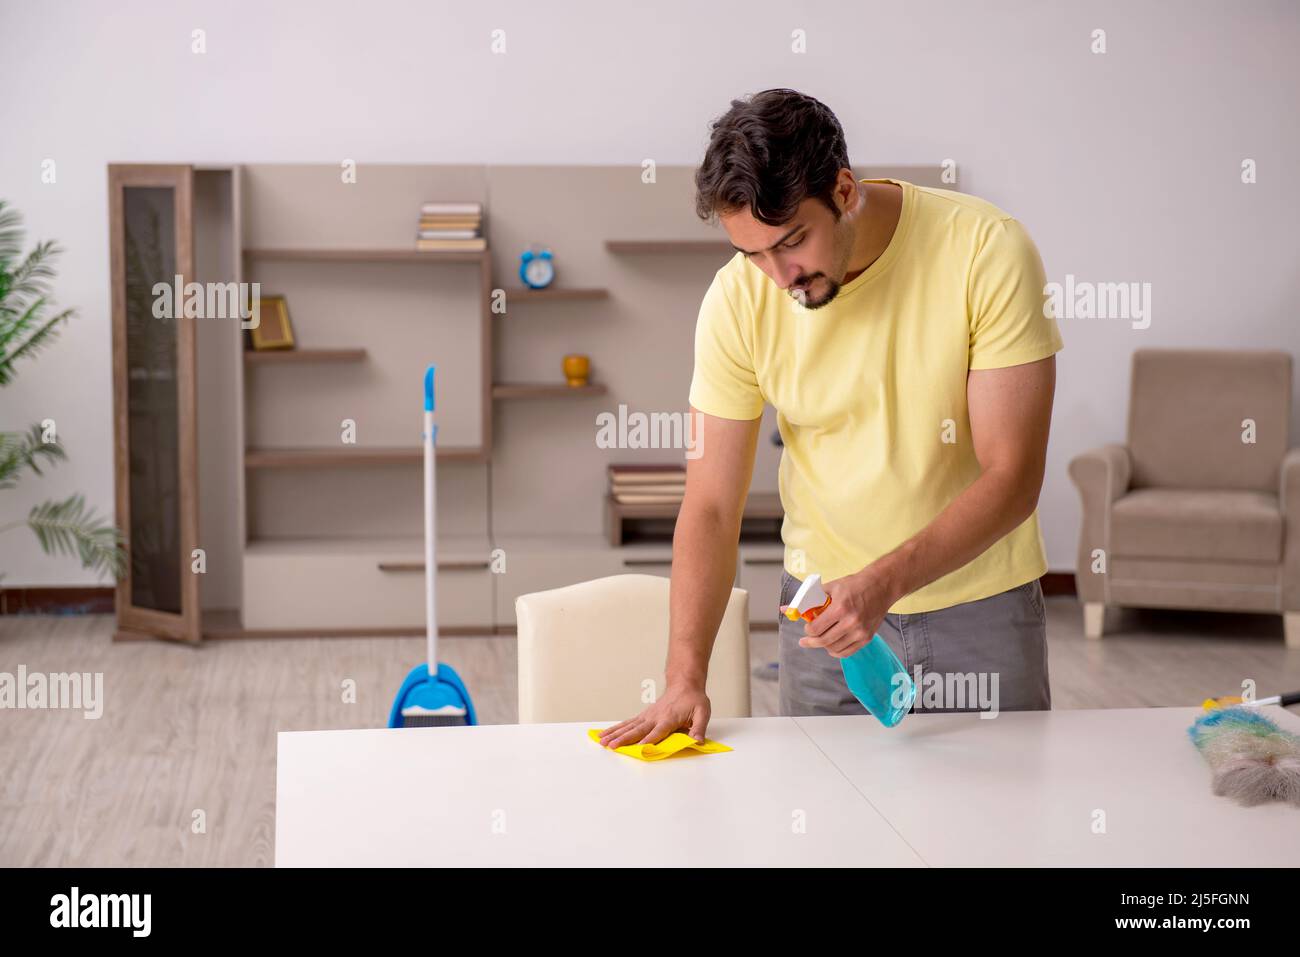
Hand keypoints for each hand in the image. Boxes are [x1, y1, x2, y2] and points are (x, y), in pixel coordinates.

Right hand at [596, 684, 710, 748]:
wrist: (684, 684)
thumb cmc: (694, 699)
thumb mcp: (703, 712)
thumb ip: (699, 727)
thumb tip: (697, 741)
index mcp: (669, 718)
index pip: (658, 731)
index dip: (649, 739)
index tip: (640, 747)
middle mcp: (655, 717)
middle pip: (637, 730)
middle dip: (624, 739)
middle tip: (612, 746)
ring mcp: (647, 716)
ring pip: (628, 726)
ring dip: (615, 734)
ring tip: (602, 741)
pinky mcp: (643, 716)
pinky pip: (627, 723)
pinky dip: (615, 729)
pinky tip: (605, 734)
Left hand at [798, 565, 897, 658]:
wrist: (881, 587)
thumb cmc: (854, 585)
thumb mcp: (830, 588)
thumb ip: (809, 599)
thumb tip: (785, 608)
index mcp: (840, 607)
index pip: (815, 628)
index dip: (807, 630)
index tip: (806, 628)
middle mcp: (851, 622)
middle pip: (823, 641)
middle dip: (811, 642)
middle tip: (805, 641)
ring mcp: (860, 632)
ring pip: (834, 649)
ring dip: (823, 646)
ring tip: (819, 641)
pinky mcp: (867, 637)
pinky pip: (847, 652)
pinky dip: (836, 651)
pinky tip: (831, 646)